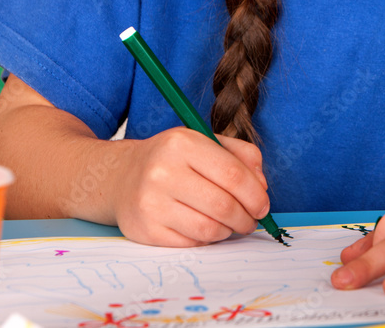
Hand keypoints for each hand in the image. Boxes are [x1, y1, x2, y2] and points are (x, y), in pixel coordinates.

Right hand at [109, 128, 268, 246]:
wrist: (121, 176)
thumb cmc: (172, 159)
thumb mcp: (205, 142)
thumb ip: (240, 156)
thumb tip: (261, 186)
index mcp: (182, 143)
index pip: (232, 174)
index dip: (255, 195)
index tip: (263, 206)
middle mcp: (162, 171)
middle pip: (223, 205)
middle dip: (246, 218)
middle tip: (251, 220)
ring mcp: (151, 202)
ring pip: (209, 229)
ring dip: (228, 231)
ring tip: (229, 224)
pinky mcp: (144, 229)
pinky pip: (191, 242)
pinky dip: (206, 238)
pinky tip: (204, 227)